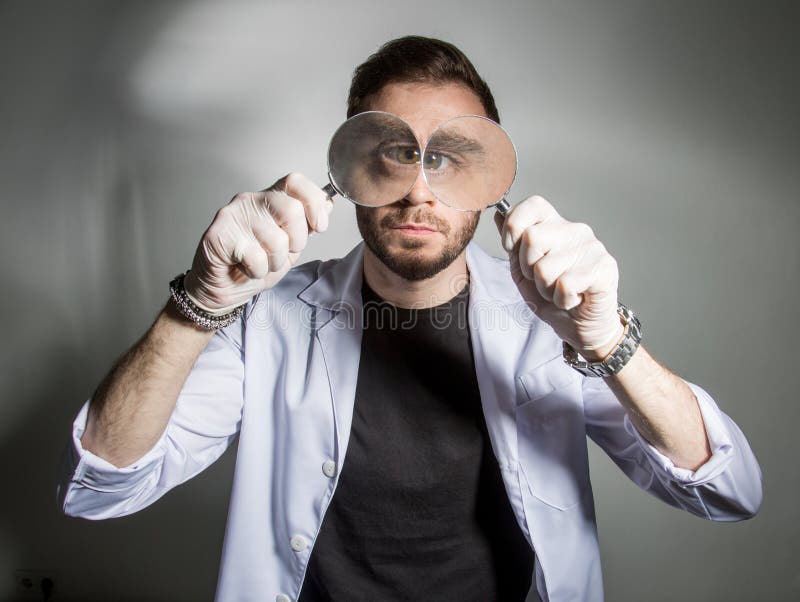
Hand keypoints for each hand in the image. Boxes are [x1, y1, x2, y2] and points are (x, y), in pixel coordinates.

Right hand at [184, 172, 332, 313]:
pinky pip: (255, 256)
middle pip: (291, 209)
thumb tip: (327, 204)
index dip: (313, 202)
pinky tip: (245, 268)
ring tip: (260, 263)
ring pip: (276, 238)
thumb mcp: (290, 247)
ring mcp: (233, 214)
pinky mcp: (219, 234)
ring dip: (274, 262)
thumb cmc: (255, 266)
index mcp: (270, 199)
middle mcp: (251, 200)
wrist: (224, 288)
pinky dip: (257, 270)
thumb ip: (307, 226)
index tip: (319, 225)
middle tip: (281, 253)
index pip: (295, 182)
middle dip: (296, 241)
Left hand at [495, 195, 622, 358]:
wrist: (580, 327)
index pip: (533, 205)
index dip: (514, 227)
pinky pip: (565, 285)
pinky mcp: (605, 268)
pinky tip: (572, 299)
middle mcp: (576, 230)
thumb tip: (498, 214)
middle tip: (542, 281)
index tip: (513, 248)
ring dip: (545, 290)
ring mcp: (592, 248)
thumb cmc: (552, 297)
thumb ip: (512, 244)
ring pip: (545, 268)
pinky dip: (561, 300)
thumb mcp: (522, 271)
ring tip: (558, 292)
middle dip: (527, 268)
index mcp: (555, 225)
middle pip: (532, 237)